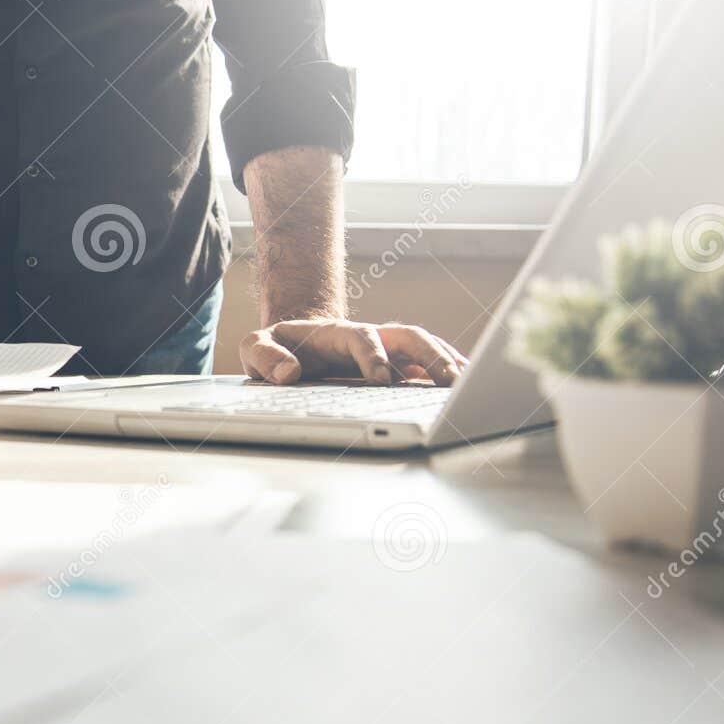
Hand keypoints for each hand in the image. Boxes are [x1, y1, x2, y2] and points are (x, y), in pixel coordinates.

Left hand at [240, 319, 468, 385]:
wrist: (291, 347)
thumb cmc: (276, 349)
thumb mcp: (255, 348)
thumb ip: (264, 356)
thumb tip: (287, 374)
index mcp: (337, 333)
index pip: (363, 338)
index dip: (374, 357)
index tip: (381, 381)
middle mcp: (369, 337)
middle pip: (408, 336)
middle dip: (430, 356)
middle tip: (448, 382)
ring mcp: (387, 350)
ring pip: (425, 348)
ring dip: (448, 363)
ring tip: (468, 386)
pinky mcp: (396, 366)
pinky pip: (428, 366)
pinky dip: (448, 372)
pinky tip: (464, 390)